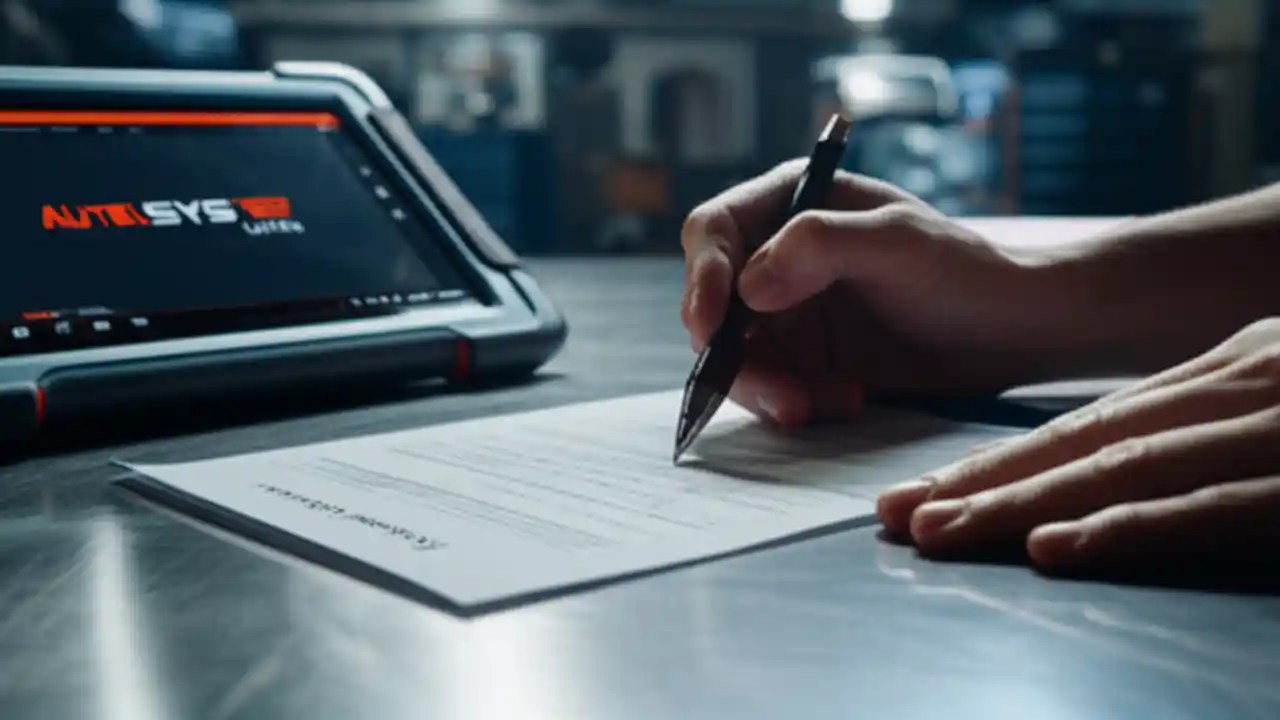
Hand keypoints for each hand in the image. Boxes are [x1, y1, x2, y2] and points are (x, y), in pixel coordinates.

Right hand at [681, 161, 1075, 427]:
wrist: (1012, 331)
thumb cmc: (965, 271)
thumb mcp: (898, 244)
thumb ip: (821, 246)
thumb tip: (747, 285)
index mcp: (791, 202)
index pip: (715, 231)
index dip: (701, 277)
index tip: (710, 328)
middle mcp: (776, 253)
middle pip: (714, 304)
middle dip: (738, 357)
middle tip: (785, 397)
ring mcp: (786, 309)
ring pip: (735, 355)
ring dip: (767, 388)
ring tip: (824, 404)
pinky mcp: (802, 358)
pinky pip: (768, 386)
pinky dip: (794, 401)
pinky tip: (848, 400)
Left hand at [877, 318, 1279, 571]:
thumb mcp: (1277, 400)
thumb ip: (1208, 425)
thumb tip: (1124, 461)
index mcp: (1220, 372)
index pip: (1086, 423)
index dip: (995, 461)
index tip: (921, 492)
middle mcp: (1229, 390)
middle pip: (1079, 441)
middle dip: (978, 480)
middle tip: (891, 513)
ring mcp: (1265, 432)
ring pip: (1116, 468)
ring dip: (1017, 501)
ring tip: (934, 529)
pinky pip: (1201, 509)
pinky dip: (1118, 527)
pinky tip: (1048, 547)